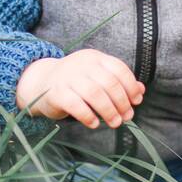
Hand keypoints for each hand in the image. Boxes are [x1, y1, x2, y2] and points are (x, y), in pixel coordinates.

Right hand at [15, 49, 144, 129]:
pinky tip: (94, 124)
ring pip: (94, 94)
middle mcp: (82, 64)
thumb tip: (141, 91)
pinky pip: (76, 105)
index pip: (118, 69)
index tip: (136, 101)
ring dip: (108, 111)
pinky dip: (88, 116)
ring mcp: (68, 77)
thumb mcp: (96, 78)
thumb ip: (117, 82)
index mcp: (94, 58)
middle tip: (127, 117)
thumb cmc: (74, 83)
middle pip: (109, 83)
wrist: (40, 83)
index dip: (131, 86)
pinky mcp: (56, 92)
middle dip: (122, 102)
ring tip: (115, 123)